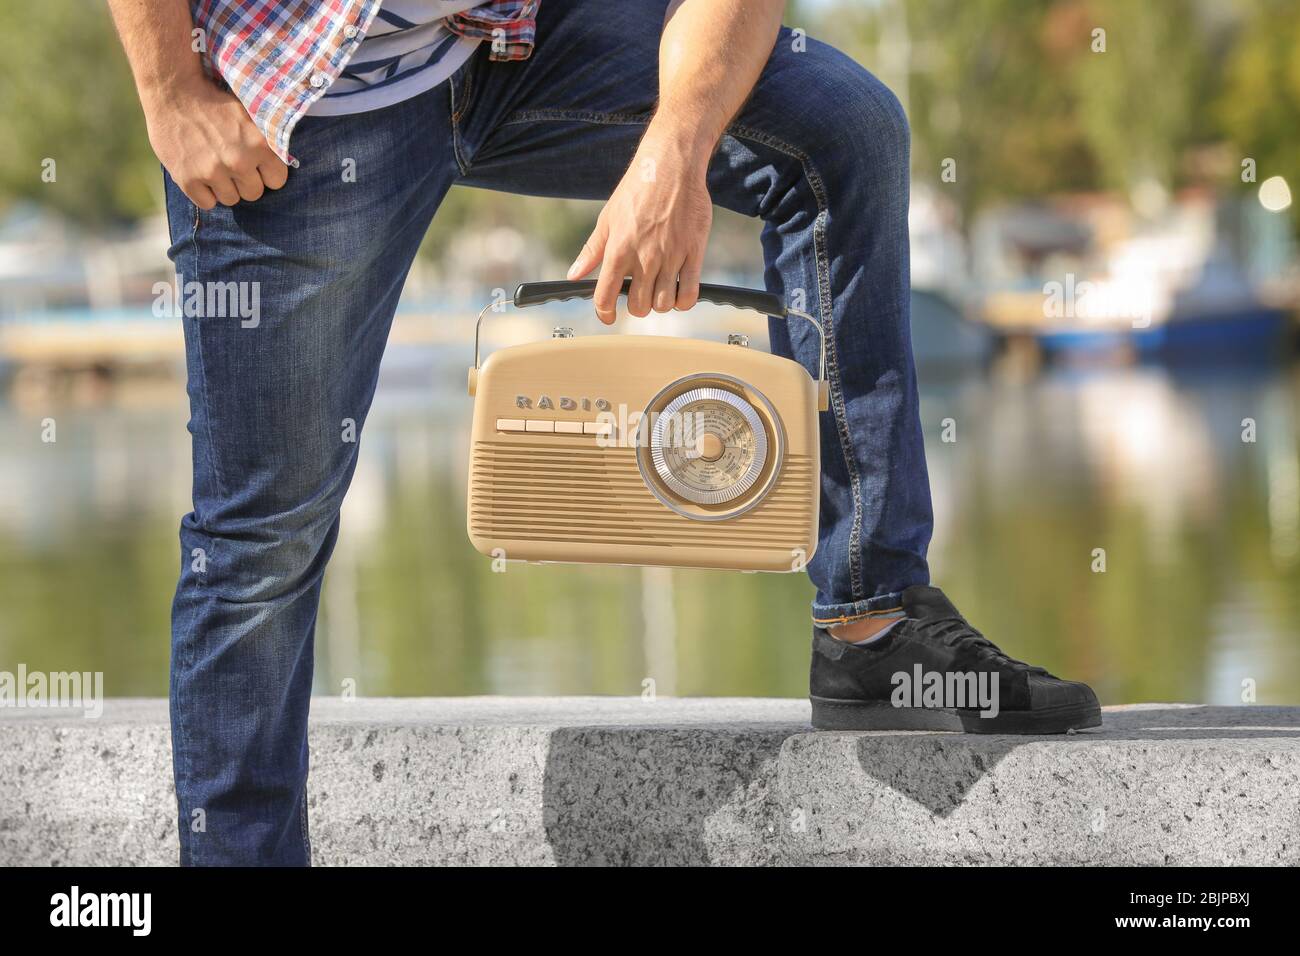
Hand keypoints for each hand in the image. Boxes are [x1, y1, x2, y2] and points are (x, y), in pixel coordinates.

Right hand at [142, 75, 288, 209]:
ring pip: (231, 200)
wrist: (172, 91)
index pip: (277, 180)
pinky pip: (207, 204)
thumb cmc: (214, 102)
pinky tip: (199, 173)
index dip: (266, 174)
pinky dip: (203, 193)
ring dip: (223, 187)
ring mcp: (212, 171)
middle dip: (244, 181)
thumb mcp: (248, 115)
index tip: (256, 166)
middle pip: (254, 193)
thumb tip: (282, 162)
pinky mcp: (187, 179)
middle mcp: (238, 161)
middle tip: (230, 164)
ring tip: (213, 166)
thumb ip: (266, 140)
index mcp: (258, 145)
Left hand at [567, 131, 712, 323]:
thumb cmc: (637, 190)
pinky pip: (689, 293)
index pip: (605, 298)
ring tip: (659, 289)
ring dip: (660, 303)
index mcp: (618, 250)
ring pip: (664, 304)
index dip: (605, 313)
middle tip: (639, 294)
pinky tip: (679, 291)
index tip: (608, 316)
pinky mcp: (694, 252)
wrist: (672, 166)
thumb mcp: (607, 218)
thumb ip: (592, 251)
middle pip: (639, 307)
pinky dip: (684, 301)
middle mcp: (644, 257)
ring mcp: (671, 256)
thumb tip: (574, 275)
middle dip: (637, 307)